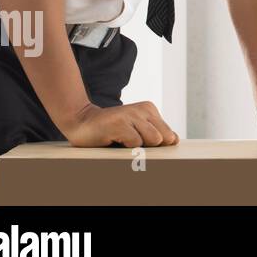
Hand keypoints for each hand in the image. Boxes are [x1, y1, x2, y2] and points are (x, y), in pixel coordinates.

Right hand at [59, 101, 179, 147]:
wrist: (81, 122)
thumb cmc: (111, 130)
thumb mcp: (136, 129)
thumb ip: (155, 133)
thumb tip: (175, 140)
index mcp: (150, 109)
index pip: (169, 134)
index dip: (157, 146)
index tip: (143, 146)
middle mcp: (143, 109)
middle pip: (163, 138)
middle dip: (150, 146)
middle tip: (130, 143)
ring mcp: (132, 114)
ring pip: (153, 139)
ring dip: (138, 146)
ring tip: (122, 140)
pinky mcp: (120, 123)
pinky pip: (136, 142)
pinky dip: (126, 147)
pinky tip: (114, 139)